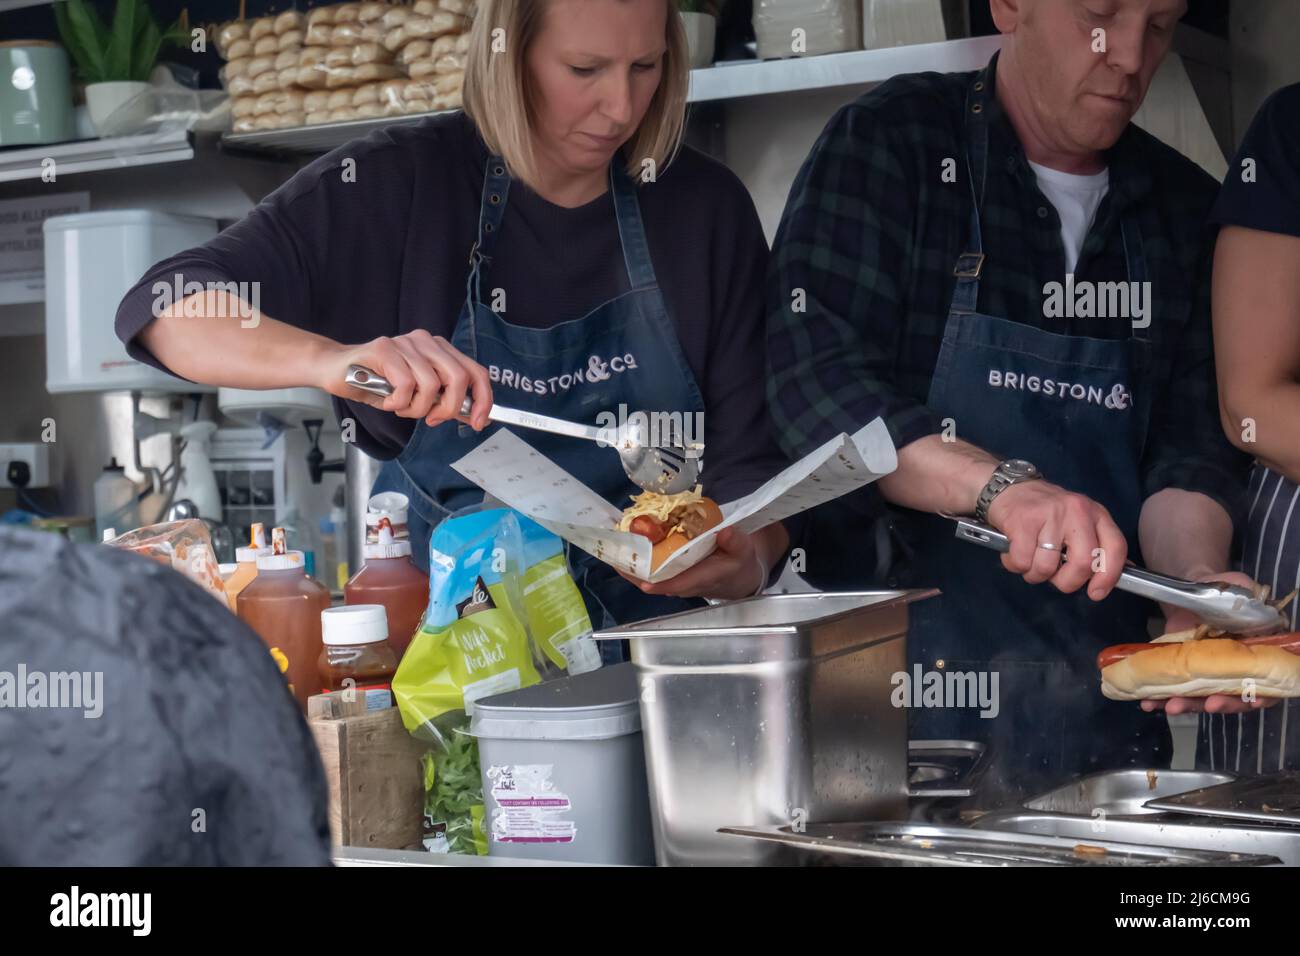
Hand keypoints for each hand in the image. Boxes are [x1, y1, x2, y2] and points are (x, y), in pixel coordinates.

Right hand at [323, 330, 493, 429]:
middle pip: (458, 378)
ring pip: (431, 385)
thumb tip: (472, 415)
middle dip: (449, 408)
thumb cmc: (377, 384)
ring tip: (401, 406)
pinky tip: (388, 400)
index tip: (478, 422)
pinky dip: (399, 403)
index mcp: (440, 350)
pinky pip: (405, 385)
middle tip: (432, 418)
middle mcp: (426, 342)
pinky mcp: (384, 348)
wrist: (337, 369)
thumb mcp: (418, 396)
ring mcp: (405, 343)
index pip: (475, 371)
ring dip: (416, 408)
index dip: (483, 399)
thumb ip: (444, 400)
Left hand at [617, 527, 766, 600]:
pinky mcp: (670, 575)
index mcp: (702, 578)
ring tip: (614, 548)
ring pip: (648, 578)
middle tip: (616, 554)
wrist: (739, 577)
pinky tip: (626, 546)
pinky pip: (650, 571)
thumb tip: (724, 532)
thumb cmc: (739, 564)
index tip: (645, 580)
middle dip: (634, 571)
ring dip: (632, 565)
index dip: (660, 583)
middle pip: (654, 582)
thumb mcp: (743, 551)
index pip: (678, 584)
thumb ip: (735, 542)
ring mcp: (674, 580)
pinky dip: (637, 560)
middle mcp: (683, 583)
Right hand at [985, 479, 1126, 600]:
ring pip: (1047, 567)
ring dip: (1035, 574)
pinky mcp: (1022, 521)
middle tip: (1055, 577)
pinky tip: (1014, 553)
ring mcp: (1049, 515)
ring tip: (1030, 561)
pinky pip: (1022, 561)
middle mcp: (1077, 511)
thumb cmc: (1045, 512)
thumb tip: (1111, 578)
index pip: (1115, 548)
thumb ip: (1095, 546)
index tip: (1095, 593)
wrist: (1009, 488)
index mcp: (1095, 513)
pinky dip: (1015, 565)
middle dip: (1067, 582)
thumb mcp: (1078, 522)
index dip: (1108, 576)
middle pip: (1083, 564)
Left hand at [1140, 570, 1278, 715]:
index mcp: (1260, 654)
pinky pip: (1176, 691)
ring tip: (1170, 706)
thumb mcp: (1241, 589)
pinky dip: (1162, 698)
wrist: (1191, 591)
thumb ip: (1250, 601)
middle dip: (1220, 704)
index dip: (1261, 694)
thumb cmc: (1223, 590)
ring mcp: (1210, 675)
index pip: (1267, 683)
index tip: (1251, 700)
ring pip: (1203, 698)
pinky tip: (1148, 702)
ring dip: (1188, 705)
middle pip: (1235, 698)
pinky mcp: (1185, 674)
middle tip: (1207, 705)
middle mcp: (1238, 671)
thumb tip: (1255, 608)